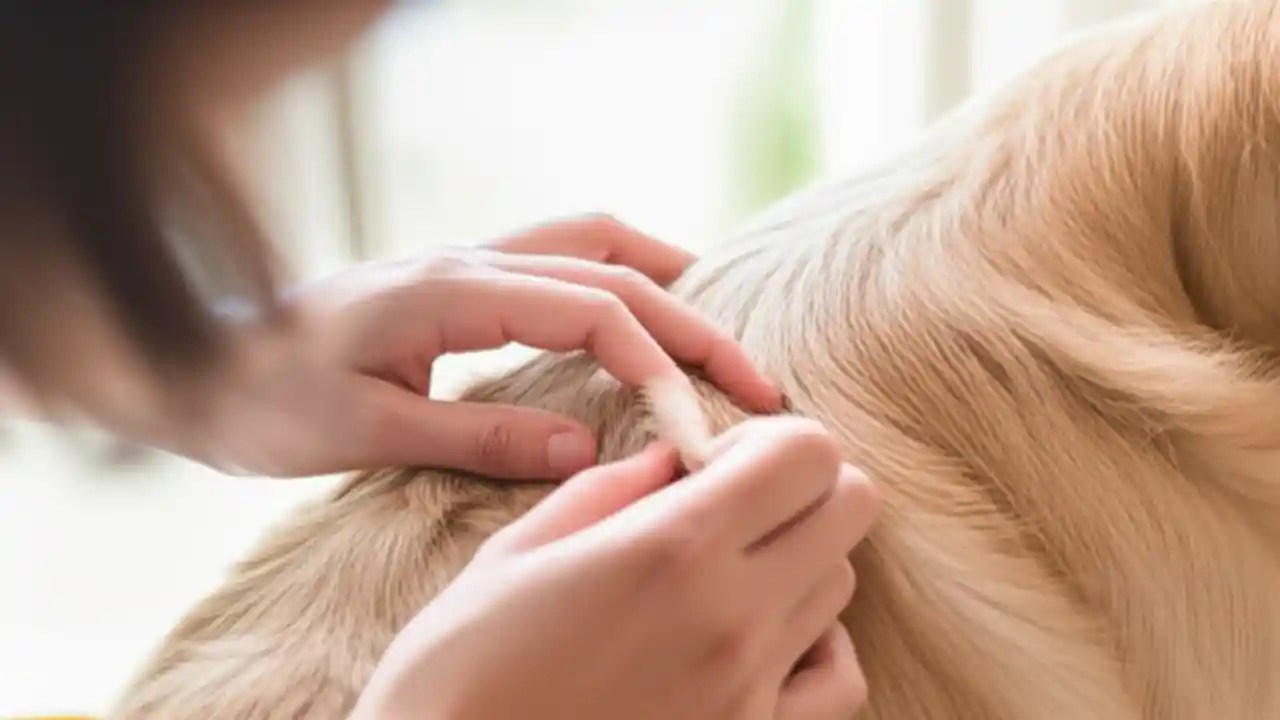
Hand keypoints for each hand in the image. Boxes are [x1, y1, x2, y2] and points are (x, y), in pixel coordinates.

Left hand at [190, 215, 780, 476]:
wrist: (201, 366)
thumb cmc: (268, 403)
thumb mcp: (367, 433)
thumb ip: (479, 435)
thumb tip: (585, 442)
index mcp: (452, 291)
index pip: (593, 311)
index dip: (660, 366)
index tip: (701, 428)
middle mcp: (469, 260)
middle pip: (613, 266)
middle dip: (693, 319)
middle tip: (757, 376)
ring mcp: (467, 261)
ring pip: (594, 240)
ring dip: (667, 278)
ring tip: (722, 329)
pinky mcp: (463, 279)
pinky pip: (564, 255)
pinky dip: (622, 275)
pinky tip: (645, 313)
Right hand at [349, 417, 879, 719]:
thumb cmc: (460, 670)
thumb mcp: (517, 553)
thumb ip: (609, 490)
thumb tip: (671, 457)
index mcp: (672, 548)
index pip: (808, 453)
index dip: (770, 438)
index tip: (714, 460)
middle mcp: (732, 616)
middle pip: (851, 505)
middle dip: (801, 485)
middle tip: (730, 504)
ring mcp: (751, 690)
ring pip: (842, 583)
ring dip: (799, 558)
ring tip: (725, 572)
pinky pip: (839, 680)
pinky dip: (819, 646)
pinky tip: (763, 639)